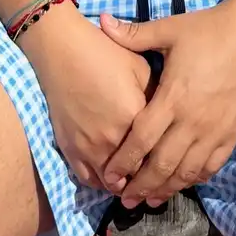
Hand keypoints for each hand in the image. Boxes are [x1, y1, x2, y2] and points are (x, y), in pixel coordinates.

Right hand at [21, 3, 153, 190]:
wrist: (62, 50)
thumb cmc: (104, 53)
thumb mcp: (140, 67)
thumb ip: (157, 96)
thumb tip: (171, 114)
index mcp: (136, 118)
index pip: (159, 154)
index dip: (167, 161)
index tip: (173, 162)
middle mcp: (113, 140)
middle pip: (137, 174)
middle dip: (149, 179)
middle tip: (158, 179)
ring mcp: (89, 148)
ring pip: (113, 184)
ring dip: (126, 185)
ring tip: (136, 184)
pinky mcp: (70, 149)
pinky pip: (89, 179)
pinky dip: (103, 183)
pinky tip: (112, 178)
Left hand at [97, 2, 235, 207]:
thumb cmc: (208, 29)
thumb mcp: (169, 29)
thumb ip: (134, 34)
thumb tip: (102, 21)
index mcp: (173, 97)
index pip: (142, 140)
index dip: (123, 162)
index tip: (109, 177)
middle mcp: (193, 120)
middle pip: (162, 165)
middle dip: (141, 187)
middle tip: (124, 201)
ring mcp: (216, 130)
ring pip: (188, 172)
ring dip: (167, 189)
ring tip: (150, 200)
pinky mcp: (234, 132)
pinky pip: (213, 166)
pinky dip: (196, 179)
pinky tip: (184, 182)